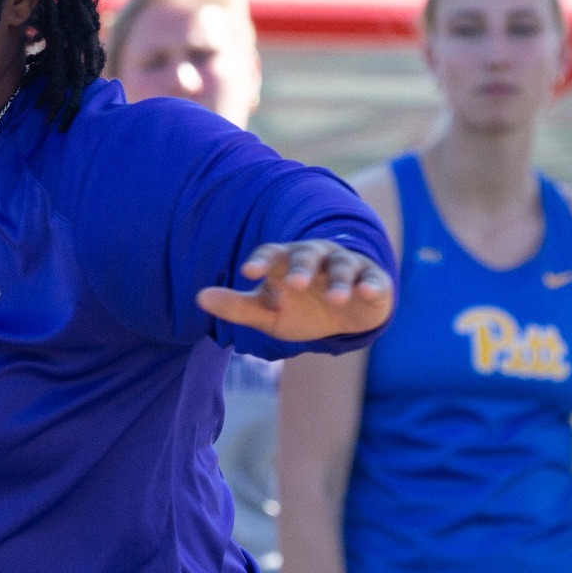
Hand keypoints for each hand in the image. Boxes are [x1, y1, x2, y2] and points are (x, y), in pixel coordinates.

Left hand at [196, 239, 392, 342]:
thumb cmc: (298, 308)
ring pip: (341, 265)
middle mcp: (315, 257)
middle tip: (295, 283)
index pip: (271, 254)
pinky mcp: (372, 280)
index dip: (261, 261)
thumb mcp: (267, 312)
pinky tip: (366, 292)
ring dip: (339, 280)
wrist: (344, 318)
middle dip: (301, 267)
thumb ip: (236, 306)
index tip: (248, 273)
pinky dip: (370, 284)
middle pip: (307, 254)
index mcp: (285, 261)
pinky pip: (372, 279)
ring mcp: (345, 266)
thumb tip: (199, 297)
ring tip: (336, 298)